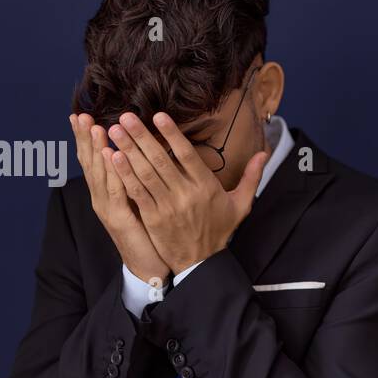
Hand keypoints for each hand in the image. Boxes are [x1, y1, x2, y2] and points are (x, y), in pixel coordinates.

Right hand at [71, 113, 170, 285]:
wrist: (147, 267)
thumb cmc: (146, 234)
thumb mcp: (138, 202)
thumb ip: (132, 181)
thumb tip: (133, 156)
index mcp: (105, 194)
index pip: (92, 161)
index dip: (85, 139)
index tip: (81, 117)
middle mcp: (101, 199)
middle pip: (89, 163)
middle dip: (84, 138)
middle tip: (79, 114)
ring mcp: (108, 209)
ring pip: (99, 173)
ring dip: (95, 148)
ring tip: (93, 126)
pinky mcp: (120, 218)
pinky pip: (116, 190)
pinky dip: (112, 171)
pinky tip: (109, 154)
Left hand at [105, 111, 267, 275]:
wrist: (201, 262)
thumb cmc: (220, 230)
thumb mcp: (241, 204)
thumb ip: (251, 177)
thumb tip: (264, 153)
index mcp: (206, 187)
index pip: (187, 155)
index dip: (172, 134)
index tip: (158, 116)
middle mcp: (186, 195)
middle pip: (161, 161)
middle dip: (142, 137)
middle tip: (126, 116)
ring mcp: (167, 207)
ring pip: (145, 174)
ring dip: (128, 150)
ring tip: (115, 130)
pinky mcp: (153, 218)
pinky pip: (136, 192)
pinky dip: (124, 174)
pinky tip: (113, 157)